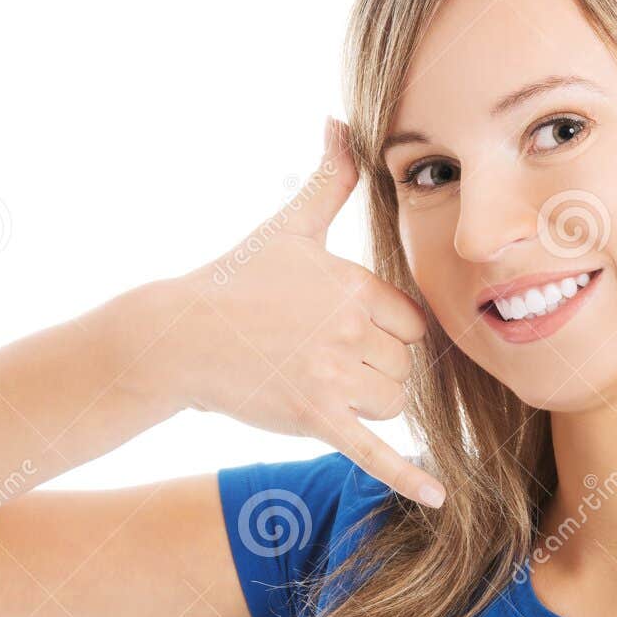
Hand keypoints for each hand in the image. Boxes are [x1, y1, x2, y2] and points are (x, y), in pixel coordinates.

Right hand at [177, 117, 445, 507]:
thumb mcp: (289, 225)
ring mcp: (331, 374)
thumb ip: (329, 177)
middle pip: (407, 367)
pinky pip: (373, 449)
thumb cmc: (237, 280)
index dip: (391, 333)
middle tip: (328, 361)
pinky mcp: (312, 416)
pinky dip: (407, 476)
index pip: (414, 323)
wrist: (177, 335)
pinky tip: (438, 498)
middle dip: (380, 369)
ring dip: (372, 404)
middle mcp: (350, 328)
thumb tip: (339, 118)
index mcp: (355, 285)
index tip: (355, 332)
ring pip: (393, 403)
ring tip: (324, 387)